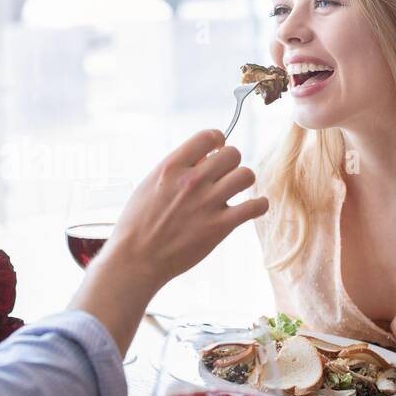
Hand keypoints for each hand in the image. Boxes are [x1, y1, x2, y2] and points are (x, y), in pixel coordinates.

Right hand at [69, 129, 268, 353]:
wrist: (137, 259)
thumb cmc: (138, 224)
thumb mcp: (149, 185)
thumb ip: (176, 169)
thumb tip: (202, 159)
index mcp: (172, 167)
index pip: (208, 136)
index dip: (217, 141)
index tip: (216, 150)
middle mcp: (192, 180)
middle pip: (233, 154)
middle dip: (230, 163)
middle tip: (223, 176)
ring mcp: (208, 203)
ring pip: (246, 175)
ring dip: (242, 182)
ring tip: (234, 192)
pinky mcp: (220, 226)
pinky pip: (255, 206)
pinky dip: (259, 205)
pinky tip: (252, 208)